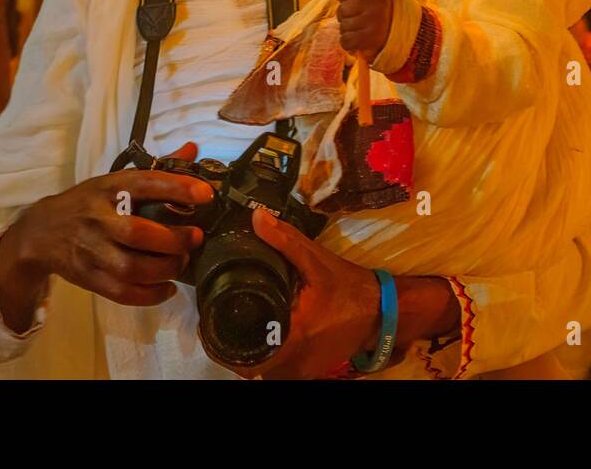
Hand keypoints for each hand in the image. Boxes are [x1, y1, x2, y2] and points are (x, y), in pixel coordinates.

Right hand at [0, 142, 211, 331]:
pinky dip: (149, 295)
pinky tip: (167, 287)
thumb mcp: (116, 180)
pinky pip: (122, 292)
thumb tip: (193, 149)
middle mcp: (99, 218)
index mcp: (109, 188)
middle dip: (174, 239)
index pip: (145, 183)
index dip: (177, 187)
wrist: (40, 232)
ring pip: (131, 267)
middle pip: (138, 233)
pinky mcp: (88, 278)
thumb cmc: (88, 202)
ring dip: (165, 269)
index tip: (206, 194)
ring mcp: (92, 251)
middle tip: (196, 237)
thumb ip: (157, 169)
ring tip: (182, 262)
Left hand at [232, 208, 380, 379]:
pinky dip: (268, 357)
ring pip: (262, 372)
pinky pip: (278, 371)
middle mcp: (294, 363)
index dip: (219, 344)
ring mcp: (302, 372)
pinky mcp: (310, 372)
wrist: (382, 312)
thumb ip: (285, 240)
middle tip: (219, 321)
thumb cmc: (349, 288)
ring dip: (250, 353)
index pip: (242, 357)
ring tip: (237, 326)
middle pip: (248, 367)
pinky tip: (265, 335)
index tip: (207, 323)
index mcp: (291, 338)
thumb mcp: (317, 262)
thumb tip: (257, 217)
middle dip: (232, 347)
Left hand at [330, 0, 391, 59]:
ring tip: (359, 29)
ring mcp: (374, 22)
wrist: (394, 33)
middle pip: (342, 9)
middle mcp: (377, 5)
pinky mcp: (370, 39)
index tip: (358, 2)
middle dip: (345, 16)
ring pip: (343, 26)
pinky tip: (357, 40)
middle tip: (359, 19)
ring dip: (347, 30)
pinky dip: (348, 42)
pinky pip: (346, 40)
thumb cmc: (374, 11)